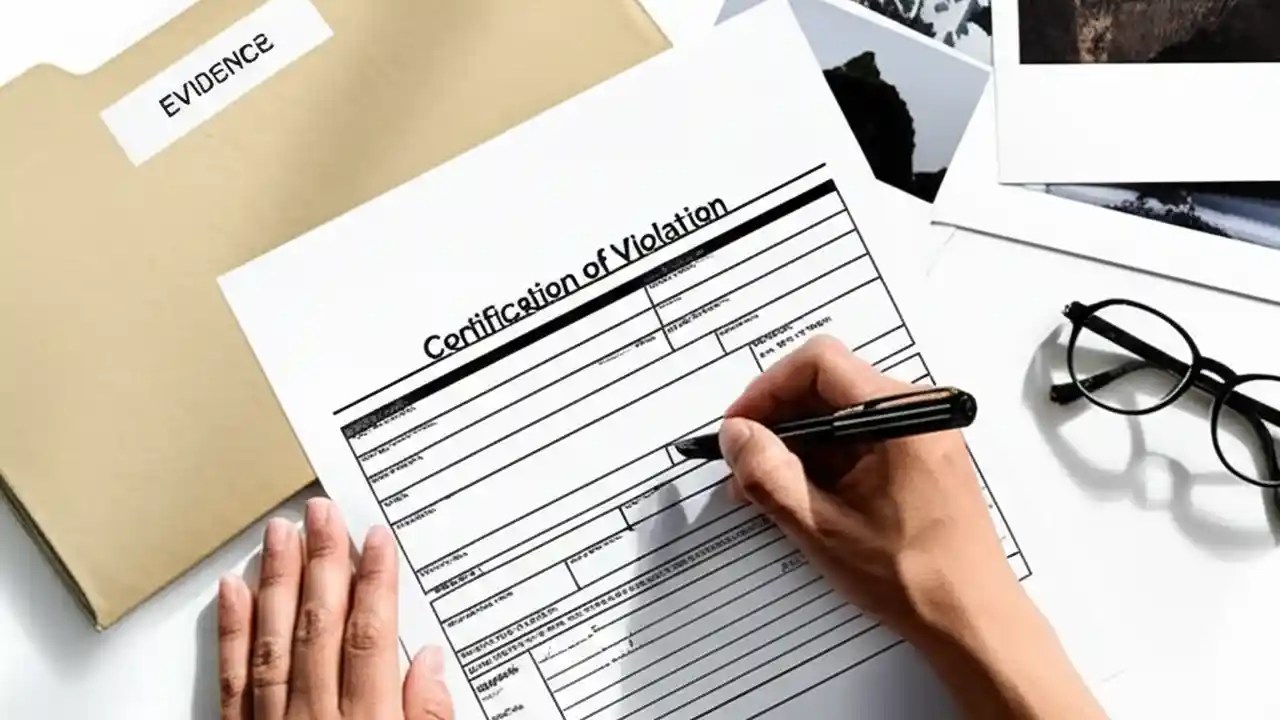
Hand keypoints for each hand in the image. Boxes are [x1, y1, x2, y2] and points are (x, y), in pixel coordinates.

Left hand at [217, 498, 453, 718]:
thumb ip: (429, 717)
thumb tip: (431, 664)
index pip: (371, 636)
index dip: (375, 581)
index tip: (376, 540)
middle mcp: (318, 716)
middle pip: (320, 626)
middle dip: (323, 562)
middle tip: (323, 515)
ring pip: (275, 641)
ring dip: (278, 580)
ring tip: (281, 534)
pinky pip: (235, 678)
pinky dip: (234, 631)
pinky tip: (234, 591)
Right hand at [719, 336, 1103, 718]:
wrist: (971, 618)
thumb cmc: (915, 578)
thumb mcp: (823, 527)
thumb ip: (769, 475)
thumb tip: (736, 435)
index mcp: (904, 416)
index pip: (819, 363)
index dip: (767, 389)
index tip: (739, 425)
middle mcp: (918, 411)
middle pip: (827, 384)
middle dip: (777, 420)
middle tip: (743, 461)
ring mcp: (921, 431)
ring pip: (839, 412)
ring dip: (796, 443)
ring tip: (765, 488)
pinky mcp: (918, 454)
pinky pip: (858, 435)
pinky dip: (822, 458)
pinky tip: (799, 493)